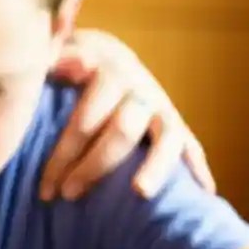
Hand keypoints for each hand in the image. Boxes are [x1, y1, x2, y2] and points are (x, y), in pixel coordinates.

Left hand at [43, 23, 214, 200]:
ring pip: (165, 138)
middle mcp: (140, 86)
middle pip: (122, 132)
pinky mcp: (174, 122)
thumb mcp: (55, 51)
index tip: (44, 188)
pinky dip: (198, 166)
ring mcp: (160, 105)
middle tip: (67, 196)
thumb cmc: (66, 60)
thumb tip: (72, 65)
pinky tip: (204, 191)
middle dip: (93, 168)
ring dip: (155, 167)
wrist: (100, 52)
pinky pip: (190, 145)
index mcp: (109, 69)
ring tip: (140, 193)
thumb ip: (56, 56)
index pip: (86, 119)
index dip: (64, 156)